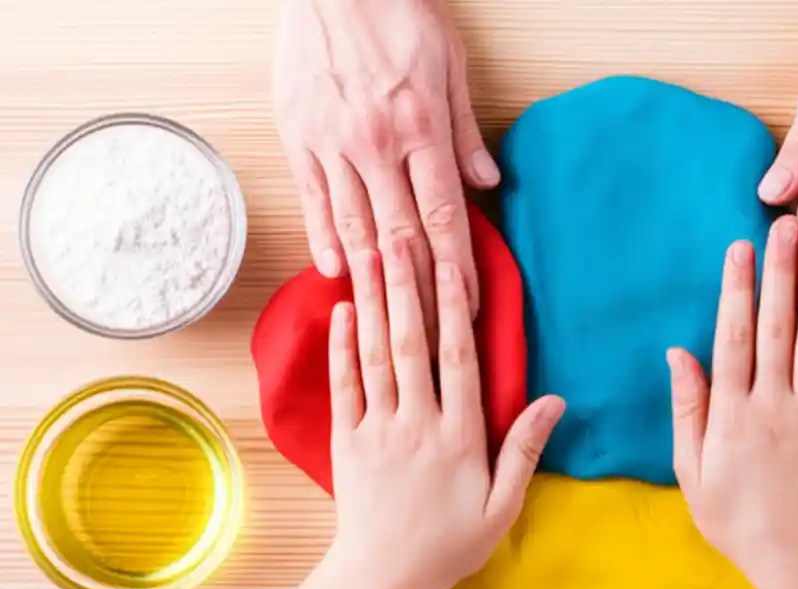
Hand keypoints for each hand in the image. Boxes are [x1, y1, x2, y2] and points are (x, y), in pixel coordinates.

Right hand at [274, 0, 496, 340]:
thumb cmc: (400, 16)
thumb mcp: (451, 66)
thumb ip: (465, 132)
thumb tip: (486, 185)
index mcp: (420, 128)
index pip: (444, 217)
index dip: (460, 269)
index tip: (472, 306)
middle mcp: (375, 143)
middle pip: (402, 234)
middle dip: (422, 291)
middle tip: (435, 333)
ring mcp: (332, 143)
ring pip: (354, 225)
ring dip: (374, 278)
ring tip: (388, 320)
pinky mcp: (298, 137)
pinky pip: (313, 200)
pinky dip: (324, 240)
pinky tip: (336, 274)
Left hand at [327, 237, 563, 588]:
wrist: (382, 579)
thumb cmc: (450, 545)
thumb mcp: (502, 506)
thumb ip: (524, 450)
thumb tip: (556, 400)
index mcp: (459, 437)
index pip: (458, 359)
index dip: (456, 308)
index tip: (453, 263)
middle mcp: (416, 424)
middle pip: (412, 343)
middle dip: (407, 285)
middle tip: (402, 235)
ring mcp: (377, 430)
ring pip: (376, 355)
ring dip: (373, 301)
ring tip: (371, 254)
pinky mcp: (347, 441)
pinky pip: (345, 385)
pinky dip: (342, 346)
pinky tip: (343, 310)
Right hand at [666, 216, 797, 588]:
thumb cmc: (737, 519)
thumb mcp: (692, 471)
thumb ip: (687, 410)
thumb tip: (678, 354)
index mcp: (732, 415)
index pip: (734, 339)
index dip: (736, 290)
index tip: (739, 249)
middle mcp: (774, 405)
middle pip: (777, 326)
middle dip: (780, 271)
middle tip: (785, 224)